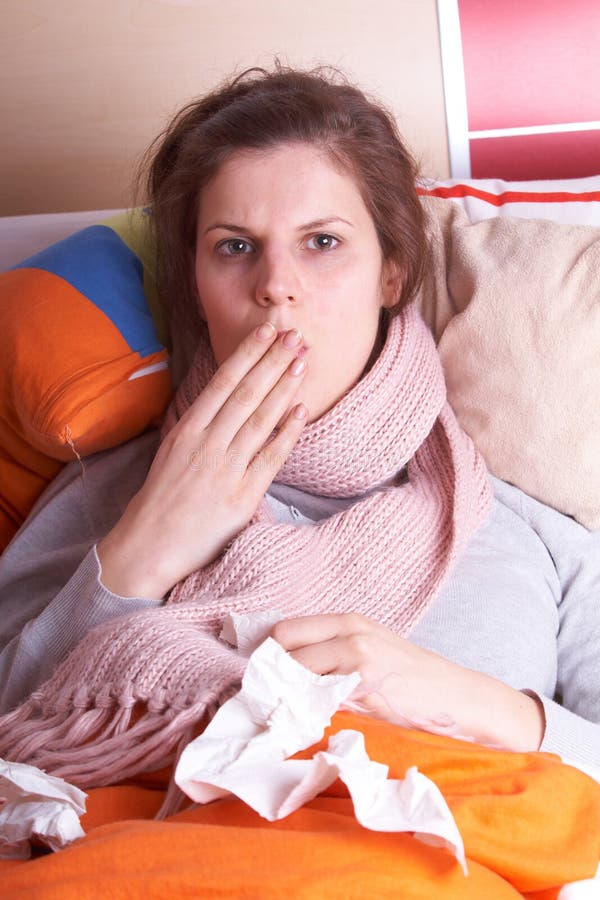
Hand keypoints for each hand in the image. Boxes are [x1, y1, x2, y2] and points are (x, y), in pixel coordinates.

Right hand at [98, 323, 307, 598]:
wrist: (148, 548)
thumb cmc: (161, 501)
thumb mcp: (172, 453)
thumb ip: (198, 427)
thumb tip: (224, 400)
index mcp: (187, 430)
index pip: (223, 382)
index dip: (248, 354)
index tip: (267, 331)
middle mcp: (206, 444)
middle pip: (246, 393)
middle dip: (273, 360)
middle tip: (296, 335)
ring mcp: (225, 469)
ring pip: (260, 419)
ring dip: (284, 387)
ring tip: (302, 361)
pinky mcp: (242, 496)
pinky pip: (271, 458)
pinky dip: (287, 433)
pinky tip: (301, 410)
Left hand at [272, 613, 545, 751]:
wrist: (456, 696)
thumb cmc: (411, 678)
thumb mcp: (371, 650)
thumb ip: (334, 652)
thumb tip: (285, 671)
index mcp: (349, 622)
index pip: (286, 628)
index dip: (267, 653)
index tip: (259, 675)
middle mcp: (350, 633)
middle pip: (283, 643)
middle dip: (267, 670)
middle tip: (264, 695)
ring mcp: (358, 659)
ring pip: (295, 671)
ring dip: (281, 692)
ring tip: (279, 711)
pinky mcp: (365, 688)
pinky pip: (318, 698)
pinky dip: (303, 709)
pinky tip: (303, 721)